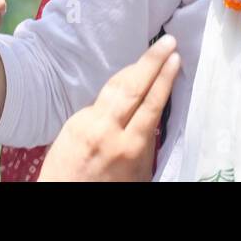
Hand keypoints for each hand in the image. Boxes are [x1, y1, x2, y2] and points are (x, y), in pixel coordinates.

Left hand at [39, 35, 180, 181]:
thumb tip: (156, 114)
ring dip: (134, 67)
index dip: (164, 78)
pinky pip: (100, 98)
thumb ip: (146, 144)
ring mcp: (87, 123)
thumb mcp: (138, 172)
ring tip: (151, 54)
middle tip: (168, 41)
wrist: (64, 198)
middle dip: (152, 61)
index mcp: (130, 147)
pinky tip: (127, 79)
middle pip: (133, 87)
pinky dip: (117, 87)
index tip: (175, 58)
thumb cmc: (109, 188)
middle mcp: (108, 131)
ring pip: (115, 86)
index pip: (151, 104)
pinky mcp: (73, 121)